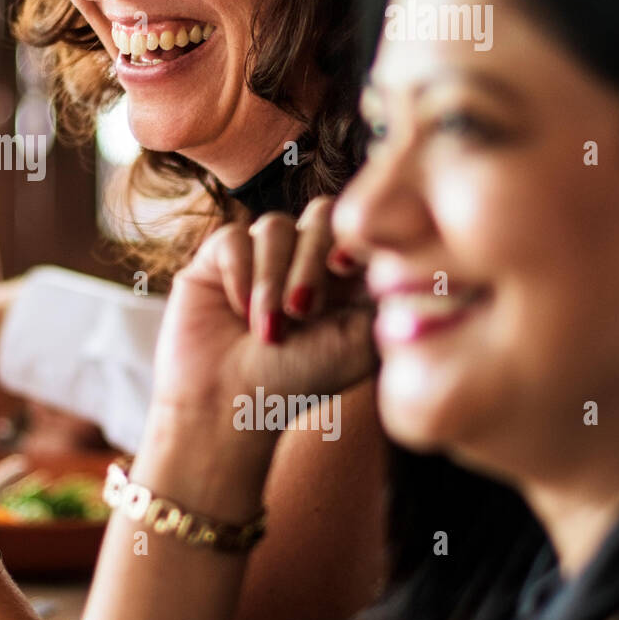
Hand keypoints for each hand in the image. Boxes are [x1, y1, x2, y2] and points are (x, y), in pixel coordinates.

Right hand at [150, 198, 376, 439]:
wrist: (230, 404)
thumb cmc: (299, 381)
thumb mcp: (360, 341)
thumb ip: (386, 293)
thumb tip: (400, 252)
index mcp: (343, 275)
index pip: (357, 228)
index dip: (353, 239)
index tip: (345, 270)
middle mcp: (302, 258)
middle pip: (320, 215)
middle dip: (311, 262)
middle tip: (302, 310)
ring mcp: (260, 255)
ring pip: (275, 226)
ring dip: (273, 279)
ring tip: (268, 329)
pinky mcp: (217, 258)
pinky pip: (234, 237)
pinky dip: (241, 275)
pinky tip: (239, 312)